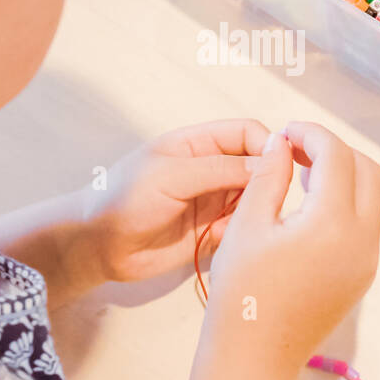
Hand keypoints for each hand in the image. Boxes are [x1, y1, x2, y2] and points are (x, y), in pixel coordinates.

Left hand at [80, 119, 269, 283]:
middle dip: (268, 181)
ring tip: (248, 223)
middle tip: (269, 202)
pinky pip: (241, 229)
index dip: (268, 146)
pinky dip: (243, 233)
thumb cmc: (125, 199)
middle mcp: (212, 170)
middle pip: (257, 167)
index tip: (281, 167)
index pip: (247, 133)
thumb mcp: (171, 176)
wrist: (98, 246)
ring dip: (257, 210)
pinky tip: (228, 240)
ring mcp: (213, 202)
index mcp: (199, 144)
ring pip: (254, 199)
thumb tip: (268, 163)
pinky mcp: (212, 233)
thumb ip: (219, 169)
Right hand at [184, 122, 379, 379]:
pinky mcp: (362, 275)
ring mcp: (367, 260)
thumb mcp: (247, 224)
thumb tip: (282, 141)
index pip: (336, 155)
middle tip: (296, 148)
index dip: (311, 133)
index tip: (285, 131)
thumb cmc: (242, 292)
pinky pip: (366, 223)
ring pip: (372, 197)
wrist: (254, 356)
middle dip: (335, 150)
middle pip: (368, 170)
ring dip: (344, 174)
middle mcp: (362, 240)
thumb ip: (269, 175)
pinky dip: (346, 202)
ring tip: (301, 171)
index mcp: (333, 223)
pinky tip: (309, 205)